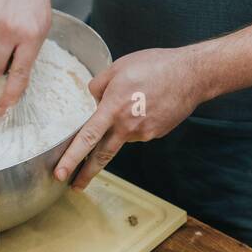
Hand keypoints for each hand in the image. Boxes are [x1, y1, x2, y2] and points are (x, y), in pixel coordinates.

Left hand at [55, 47, 204, 189]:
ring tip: (134, 101)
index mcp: (114, 107)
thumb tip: (93, 99)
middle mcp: (127, 125)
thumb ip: (99, 85)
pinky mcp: (155, 134)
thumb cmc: (155, 66)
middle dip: (86, 173)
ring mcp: (143, 133)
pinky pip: (138, 131)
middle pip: (102, 155)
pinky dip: (136, 122)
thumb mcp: (119, 67)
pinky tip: (146, 104)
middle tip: (73, 186)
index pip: (87, 137)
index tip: (60, 173)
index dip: (72, 157)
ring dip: (119, 128)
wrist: (191, 75)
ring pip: (122, 136)